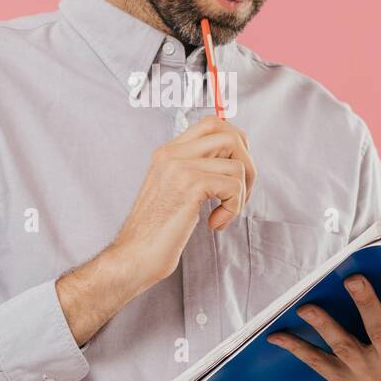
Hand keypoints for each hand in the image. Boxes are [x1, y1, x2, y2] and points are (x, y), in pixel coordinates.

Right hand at [109, 114, 255, 291]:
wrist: (133, 256)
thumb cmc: (155, 233)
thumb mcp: (174, 191)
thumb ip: (195, 171)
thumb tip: (234, 162)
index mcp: (167, 152)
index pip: (213, 123)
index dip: (235, 144)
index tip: (234, 174)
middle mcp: (171, 153)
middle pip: (230, 134)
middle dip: (247, 164)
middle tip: (238, 194)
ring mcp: (179, 167)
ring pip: (237, 164)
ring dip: (241, 194)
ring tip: (223, 214)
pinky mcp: (189, 185)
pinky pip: (233, 186)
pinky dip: (232, 208)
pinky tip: (214, 223)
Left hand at [266, 261, 380, 380]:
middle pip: (379, 329)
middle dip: (366, 303)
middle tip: (353, 278)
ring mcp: (365, 372)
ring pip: (343, 345)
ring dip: (324, 324)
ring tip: (307, 305)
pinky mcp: (342, 380)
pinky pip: (316, 362)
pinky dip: (296, 348)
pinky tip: (276, 336)